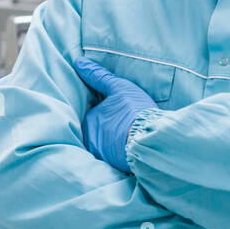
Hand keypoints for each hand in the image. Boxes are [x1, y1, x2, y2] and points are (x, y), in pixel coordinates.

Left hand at [73, 56, 156, 172]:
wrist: (150, 139)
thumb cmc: (135, 111)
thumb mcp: (119, 87)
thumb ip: (98, 76)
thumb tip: (79, 62)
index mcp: (91, 118)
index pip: (95, 114)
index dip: (107, 111)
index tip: (120, 112)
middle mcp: (90, 137)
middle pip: (97, 130)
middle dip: (106, 128)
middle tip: (124, 126)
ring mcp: (100, 153)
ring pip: (103, 145)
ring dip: (110, 142)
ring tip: (127, 140)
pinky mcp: (111, 166)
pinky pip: (111, 158)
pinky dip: (117, 154)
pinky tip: (128, 151)